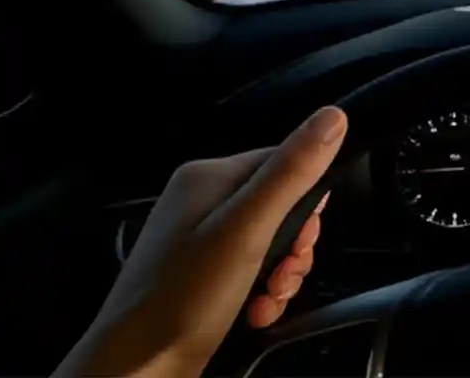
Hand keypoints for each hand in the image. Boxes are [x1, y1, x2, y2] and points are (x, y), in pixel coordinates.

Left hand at [54, 107, 346, 376]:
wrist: (135, 369)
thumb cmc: (182, 299)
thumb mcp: (248, 230)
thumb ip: (291, 173)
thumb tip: (334, 117)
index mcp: (208, 178)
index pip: (283, 162)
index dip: (306, 202)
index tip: (303, 237)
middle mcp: (202, 204)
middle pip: (282, 207)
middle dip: (294, 247)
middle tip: (282, 274)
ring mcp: (201, 243)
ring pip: (272, 244)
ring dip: (282, 276)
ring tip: (267, 299)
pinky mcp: (204, 278)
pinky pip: (254, 272)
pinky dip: (263, 294)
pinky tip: (255, 312)